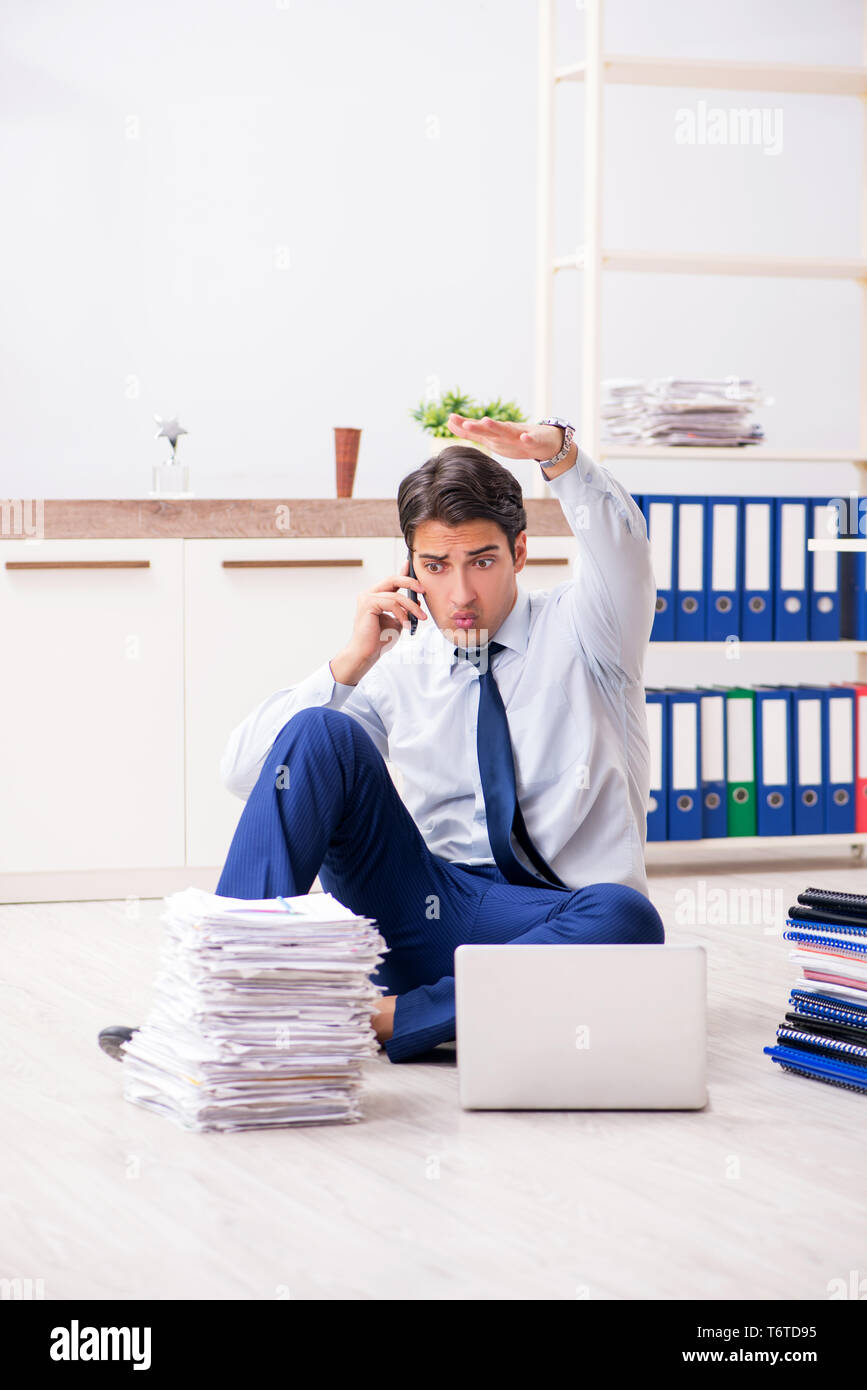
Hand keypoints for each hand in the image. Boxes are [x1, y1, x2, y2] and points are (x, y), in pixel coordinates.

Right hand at [342, 556, 428, 671]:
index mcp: (375, 596)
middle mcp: (369, 594)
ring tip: (420, 618)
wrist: (366, 653)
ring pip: (396, 596)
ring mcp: (366, 598)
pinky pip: (391, 604)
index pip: (391, 581)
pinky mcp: (367, 604)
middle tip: (423, 590)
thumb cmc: (379, 639)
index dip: (402, 572)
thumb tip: (418, 601)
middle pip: (393, 580)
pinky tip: (406, 625)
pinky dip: (402, 614)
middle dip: (410, 583)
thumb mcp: (397, 621)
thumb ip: (404, 610)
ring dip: (412, 607)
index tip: (411, 565)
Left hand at [446, 413, 563, 460]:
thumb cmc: (515, 439)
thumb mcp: (491, 437)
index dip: (464, 426)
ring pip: (507, 432)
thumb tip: (449, 423)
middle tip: (464, 423)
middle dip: (476, 427)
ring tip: (487, 421)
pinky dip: (528, 438)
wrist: (543, 442)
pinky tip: (524, 437)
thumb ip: (471, 432)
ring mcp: (519, 436)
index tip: (450, 419)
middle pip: (489, 430)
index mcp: (494, 434)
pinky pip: (531, 440)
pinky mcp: (534, 441)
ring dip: (497, 427)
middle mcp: (504, 433)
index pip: (477, 429)